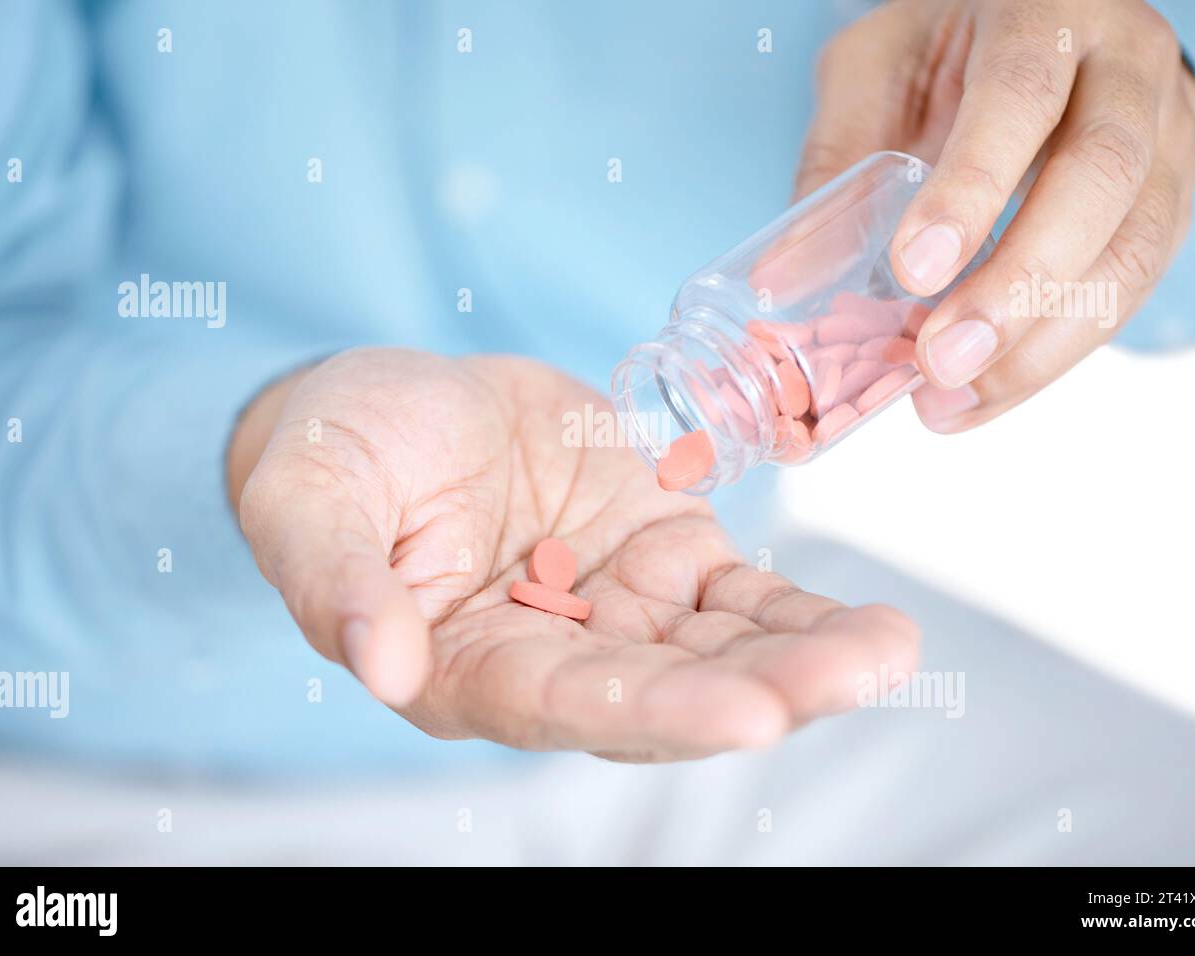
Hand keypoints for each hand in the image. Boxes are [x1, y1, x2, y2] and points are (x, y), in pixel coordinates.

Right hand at [228, 349, 917, 761]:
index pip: (564, 705)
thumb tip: (381, 665)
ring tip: (890, 647)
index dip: (654, 715)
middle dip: (764, 690)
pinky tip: (870, 624)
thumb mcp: (305, 500)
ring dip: (806, 656)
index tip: (746, 718)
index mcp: (465, 667)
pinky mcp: (661, 554)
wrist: (394, 407)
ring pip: (721, 651)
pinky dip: (802, 611)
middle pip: (668, 693)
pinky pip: (743, 596)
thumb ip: (336, 581)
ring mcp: (617, 608)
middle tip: (858, 674)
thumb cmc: (333, 454)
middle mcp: (555, 657)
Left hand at [796, 0, 1194, 430]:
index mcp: (1046, 10)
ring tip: (955, 399)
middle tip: (941, 360)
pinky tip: (987, 392)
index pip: (1022, 96)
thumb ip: (835, 159)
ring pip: (1136, 248)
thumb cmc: (946, 47)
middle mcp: (1128, 63)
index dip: (973, 188)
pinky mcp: (1171, 197)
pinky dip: (1055, 354)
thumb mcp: (873, 70)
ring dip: (1044, 343)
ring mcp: (1167, 131)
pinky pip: (1133, 288)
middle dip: (1018, 286)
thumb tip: (781, 280)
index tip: (915, 272)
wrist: (1037, 29)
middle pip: (1101, 178)